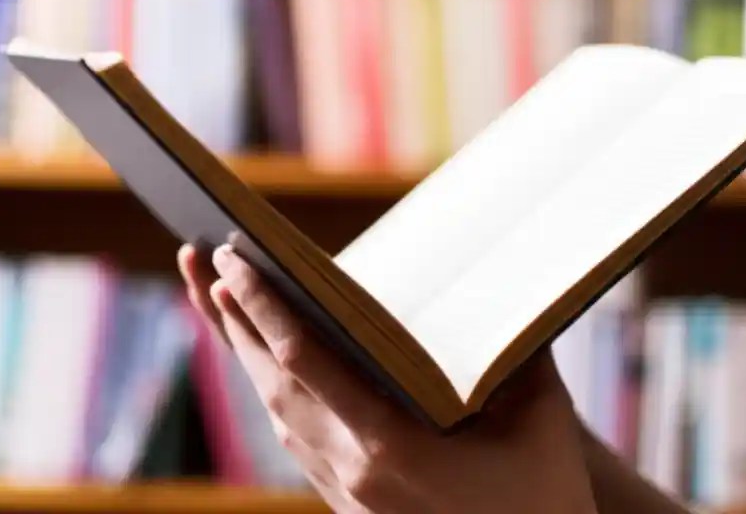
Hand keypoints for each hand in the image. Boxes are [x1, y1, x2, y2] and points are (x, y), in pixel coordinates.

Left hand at [177, 244, 598, 513]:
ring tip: (219, 295)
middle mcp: (350, 468)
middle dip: (232, 315)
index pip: (304, 361)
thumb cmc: (544, 498)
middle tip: (200, 255)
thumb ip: (517, 354)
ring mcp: (341, 488)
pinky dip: (271, 385)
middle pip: (270, 381)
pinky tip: (265, 356)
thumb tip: (505, 288)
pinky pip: (292, 432)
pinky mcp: (344, 499)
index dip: (264, 305)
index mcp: (389, 446)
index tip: (232, 258)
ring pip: (275, 409)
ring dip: (243, 348)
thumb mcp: (542, 420)